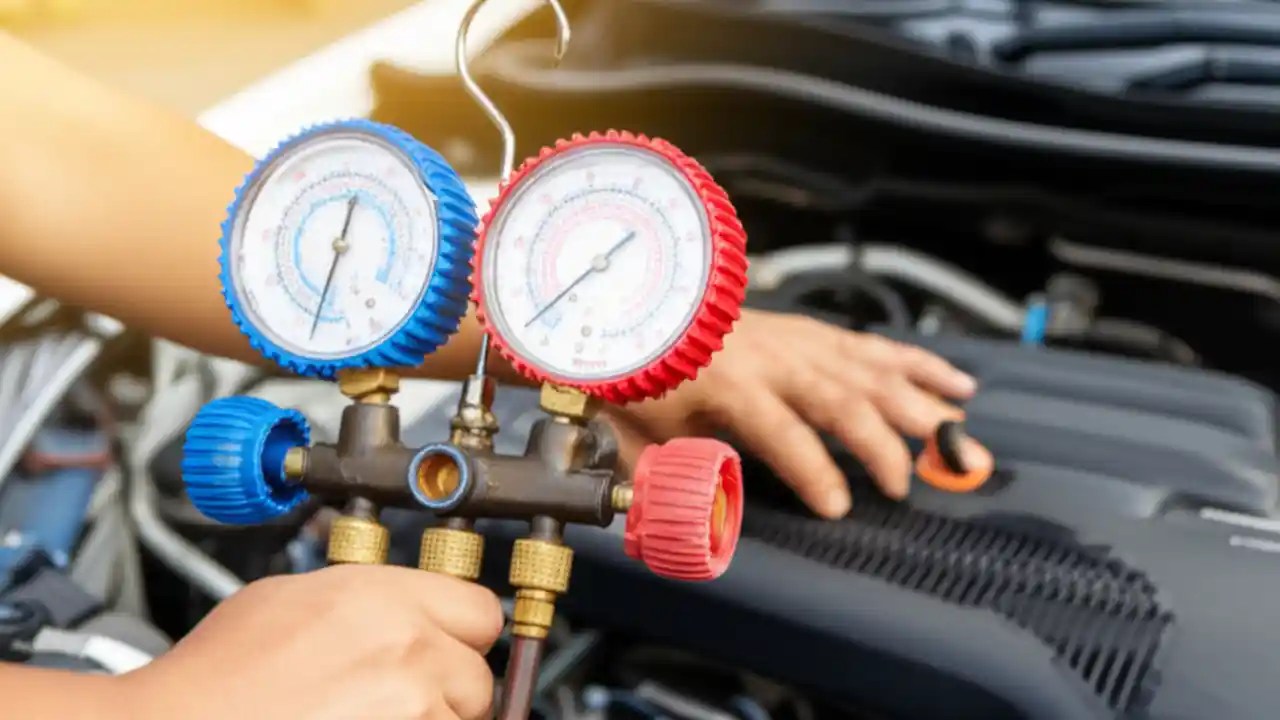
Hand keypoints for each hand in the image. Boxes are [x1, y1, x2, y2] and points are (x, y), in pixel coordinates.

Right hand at [120, 565, 502, 719]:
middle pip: (478, 676)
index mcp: (386, 600)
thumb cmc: (217, 677)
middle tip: (400, 697)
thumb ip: (363, 596)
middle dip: (450, 690)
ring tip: (369, 716)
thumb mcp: (289, 598)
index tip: (449, 646)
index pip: (482, 611)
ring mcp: (410, 709)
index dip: (463, 633)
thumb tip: (396, 603)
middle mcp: (409, 651)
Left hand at [606, 309, 990, 517]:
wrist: (647, 308)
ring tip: (959, 438)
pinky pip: (876, 349)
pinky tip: (958, 386)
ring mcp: (802, 341)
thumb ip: (672, 477)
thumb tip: (697, 524)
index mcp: (733, 384)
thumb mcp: (649, 432)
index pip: (783, 431)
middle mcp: (777, 358)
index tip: (839, 508)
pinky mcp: (817, 332)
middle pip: (843, 400)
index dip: (814, 470)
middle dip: (884, 445)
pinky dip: (920, 366)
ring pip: (872, 373)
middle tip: (912, 486)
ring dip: (920, 406)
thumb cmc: (648, 375)